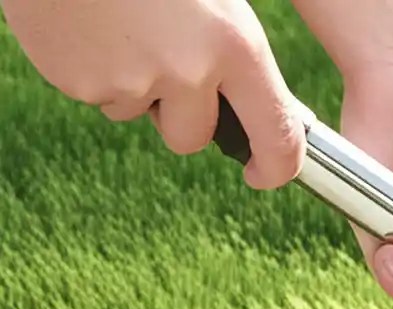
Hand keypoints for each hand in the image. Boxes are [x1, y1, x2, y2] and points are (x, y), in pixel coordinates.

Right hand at [0, 0, 305, 188]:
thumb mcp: (218, 0)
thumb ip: (234, 52)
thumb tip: (254, 105)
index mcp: (237, 45)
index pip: (278, 136)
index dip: (275, 166)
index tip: (263, 173)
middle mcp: (189, 71)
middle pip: (194, 137)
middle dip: (183, 116)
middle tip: (167, 64)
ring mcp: (131, 81)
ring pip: (140, 112)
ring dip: (137, 85)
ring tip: (125, 28)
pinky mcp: (80, 83)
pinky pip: (98, 94)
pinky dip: (97, 70)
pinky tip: (93, 28)